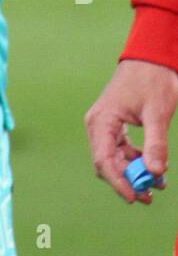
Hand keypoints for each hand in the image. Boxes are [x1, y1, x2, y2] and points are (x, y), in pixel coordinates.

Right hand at [84, 59, 177, 203]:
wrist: (151, 58)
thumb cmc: (153, 80)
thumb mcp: (158, 113)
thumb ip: (155, 143)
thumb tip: (155, 172)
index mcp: (102, 120)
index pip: (104, 159)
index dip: (118, 182)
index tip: (136, 197)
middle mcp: (97, 124)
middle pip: (106, 163)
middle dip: (127, 181)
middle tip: (149, 196)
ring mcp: (104, 125)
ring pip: (113, 159)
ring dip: (132, 173)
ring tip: (157, 184)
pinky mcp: (114, 126)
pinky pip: (119, 150)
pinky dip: (134, 161)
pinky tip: (153, 168)